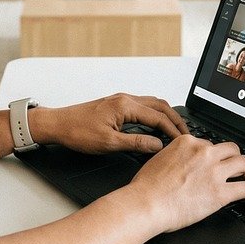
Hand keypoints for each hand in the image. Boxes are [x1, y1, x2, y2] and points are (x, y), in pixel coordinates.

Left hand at [29, 93, 186, 154]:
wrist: (58, 124)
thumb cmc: (78, 132)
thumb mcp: (109, 143)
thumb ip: (136, 143)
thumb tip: (157, 145)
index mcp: (125, 106)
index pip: (158, 116)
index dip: (173, 129)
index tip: (183, 140)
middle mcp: (125, 99)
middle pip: (159, 105)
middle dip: (175, 119)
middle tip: (186, 133)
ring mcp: (120, 100)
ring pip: (151, 104)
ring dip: (165, 115)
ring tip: (175, 130)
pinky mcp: (116, 105)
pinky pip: (142, 107)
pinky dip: (154, 115)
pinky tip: (155, 126)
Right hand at [126, 136, 244, 232]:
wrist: (146, 204)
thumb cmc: (147, 187)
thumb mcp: (159, 158)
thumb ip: (175, 156)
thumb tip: (180, 162)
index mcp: (187, 142)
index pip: (208, 144)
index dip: (212, 155)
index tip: (215, 161)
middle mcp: (203, 153)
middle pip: (230, 148)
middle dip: (234, 157)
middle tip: (235, 166)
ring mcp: (214, 172)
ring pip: (242, 162)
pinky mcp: (220, 192)